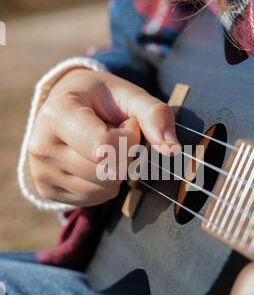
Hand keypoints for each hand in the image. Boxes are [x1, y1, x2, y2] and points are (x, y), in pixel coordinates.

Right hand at [29, 68, 178, 206]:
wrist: (66, 105)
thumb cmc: (101, 99)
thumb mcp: (129, 95)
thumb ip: (154, 114)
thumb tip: (173, 150)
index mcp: (57, 114)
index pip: (105, 148)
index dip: (130, 138)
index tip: (126, 122)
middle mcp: (41, 145)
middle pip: (107, 171)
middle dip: (126, 155)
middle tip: (115, 135)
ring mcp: (41, 171)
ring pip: (104, 189)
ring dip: (118, 170)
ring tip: (102, 147)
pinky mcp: (46, 191)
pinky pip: (95, 199)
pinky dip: (106, 183)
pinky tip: (93, 162)